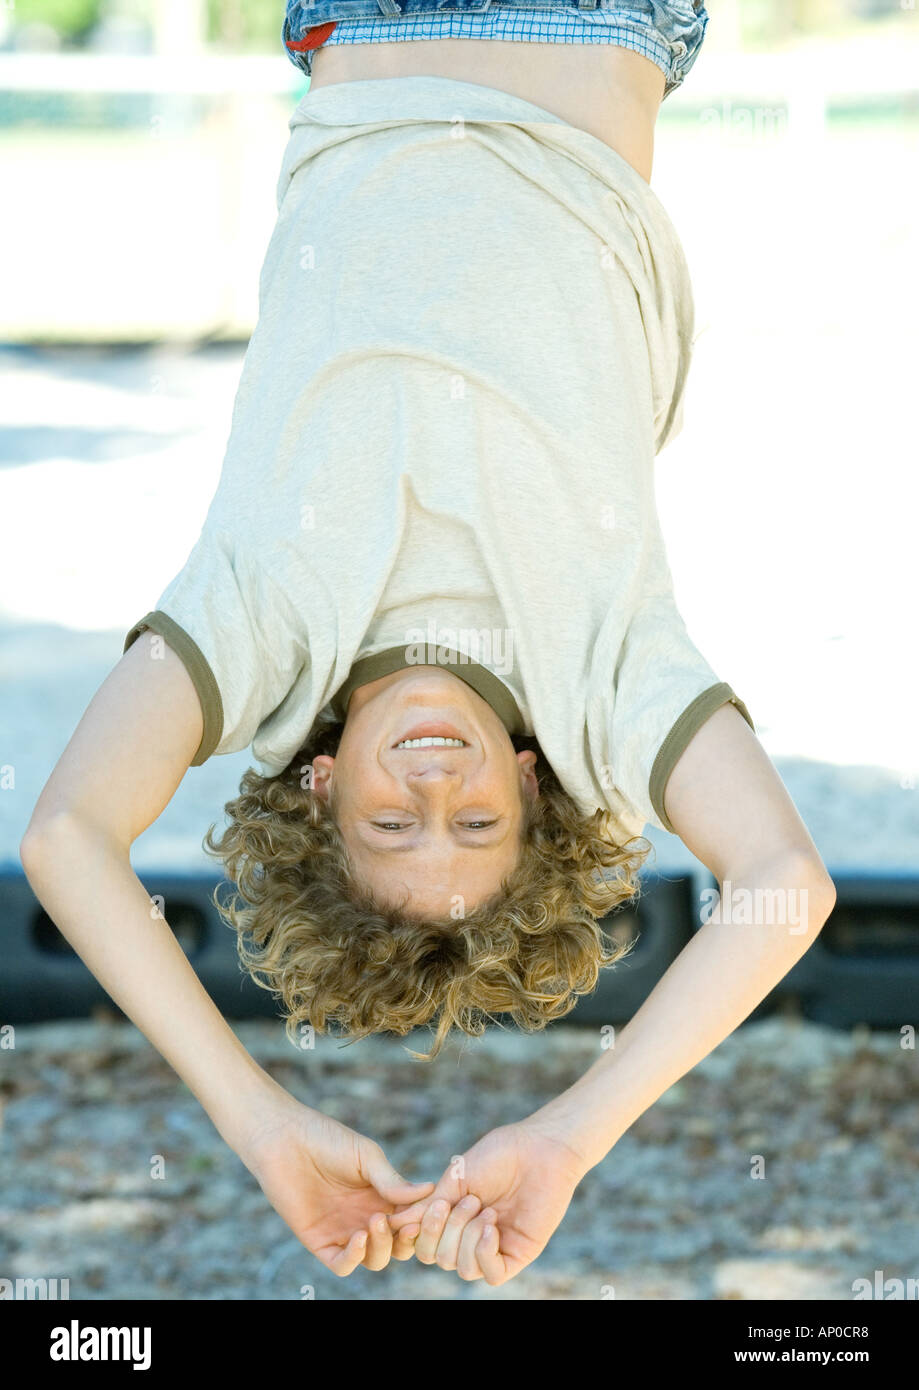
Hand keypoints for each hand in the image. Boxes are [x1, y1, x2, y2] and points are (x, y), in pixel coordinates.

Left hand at [236, 1089, 434, 1275]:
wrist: (284, 1139)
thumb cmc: (326, 1139)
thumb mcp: (366, 1156)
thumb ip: (392, 1180)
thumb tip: (428, 1191)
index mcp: (382, 1196)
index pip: (412, 1219)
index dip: (423, 1220)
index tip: (431, 1212)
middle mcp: (366, 1217)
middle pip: (398, 1246)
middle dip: (407, 1240)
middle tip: (406, 1224)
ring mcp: (344, 1231)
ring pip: (375, 1259)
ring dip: (383, 1247)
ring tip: (376, 1222)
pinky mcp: (320, 1241)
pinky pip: (342, 1264)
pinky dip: (355, 1258)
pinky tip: (359, 1236)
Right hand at [388, 1119, 588, 1285]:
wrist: (539, 1148)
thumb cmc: (499, 1155)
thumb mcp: (456, 1179)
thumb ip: (429, 1204)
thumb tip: (395, 1223)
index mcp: (454, 1219)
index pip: (424, 1245)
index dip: (417, 1235)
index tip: (422, 1213)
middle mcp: (471, 1237)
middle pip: (439, 1257)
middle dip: (447, 1229)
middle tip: (469, 1200)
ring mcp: (494, 1247)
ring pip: (461, 1268)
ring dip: (467, 1237)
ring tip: (486, 1210)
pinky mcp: (518, 1254)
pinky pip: (490, 1274)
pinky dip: (483, 1252)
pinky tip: (491, 1227)